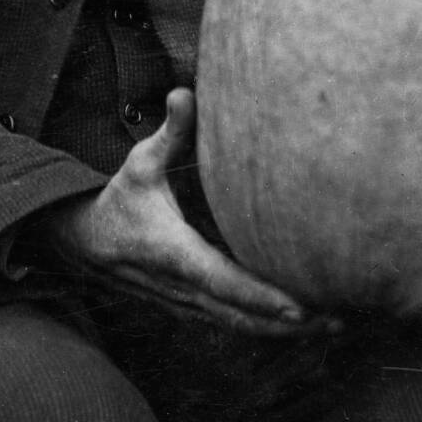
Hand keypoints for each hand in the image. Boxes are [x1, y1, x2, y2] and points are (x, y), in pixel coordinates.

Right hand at [37, 89, 322, 336]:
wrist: (84, 242)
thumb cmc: (119, 198)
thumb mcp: (139, 163)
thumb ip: (169, 132)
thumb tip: (185, 91)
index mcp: (173, 251)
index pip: (223, 281)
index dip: (261, 297)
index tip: (300, 308)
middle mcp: (182, 285)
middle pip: (241, 315)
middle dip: (289, 322)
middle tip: (337, 321)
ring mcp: (186, 303)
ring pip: (240, 325)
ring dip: (284, 331)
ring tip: (334, 326)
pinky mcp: (191, 307)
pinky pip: (232, 323)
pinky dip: (267, 328)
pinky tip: (302, 324)